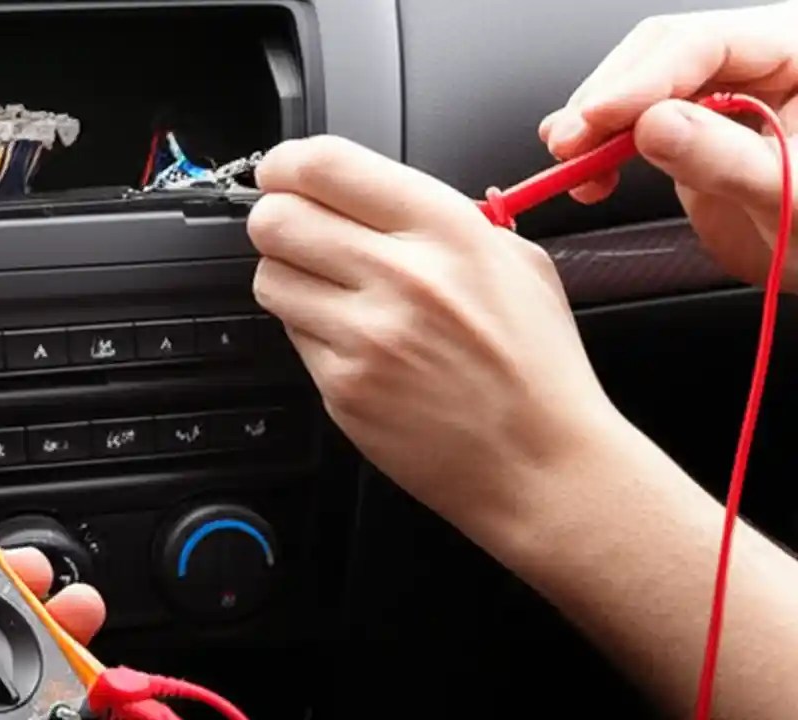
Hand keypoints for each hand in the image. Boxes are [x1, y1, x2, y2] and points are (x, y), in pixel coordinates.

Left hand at [247, 136, 622, 535]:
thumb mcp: (518, 263)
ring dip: (288, 278)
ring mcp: (367, 336)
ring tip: (331, 293)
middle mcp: (402, 276)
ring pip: (270, 278)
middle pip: (278, 219)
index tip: (281, 173)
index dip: (286, 164)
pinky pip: (291, 336)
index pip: (327, 165)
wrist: (542, 464)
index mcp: (447, 230)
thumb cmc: (536, 367)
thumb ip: (448, 218)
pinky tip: (355, 344)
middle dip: (276, 220)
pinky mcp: (342, 387)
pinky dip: (311, 333)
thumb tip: (375, 193)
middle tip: (294, 233)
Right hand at [539, 1, 797, 288]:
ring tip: (570, 162)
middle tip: (569, 144)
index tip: (596, 118)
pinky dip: (601, 145)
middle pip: (660, 54)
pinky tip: (583, 167)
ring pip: (638, 84)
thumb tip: (652, 126)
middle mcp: (756, 62)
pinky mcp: (692, 130)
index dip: (642, 79)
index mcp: (797, 51)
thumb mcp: (791, 197)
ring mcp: (721, 94)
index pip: (704, 44)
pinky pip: (635, 122)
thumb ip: (724, 157)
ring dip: (594, 124)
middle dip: (607, 100)